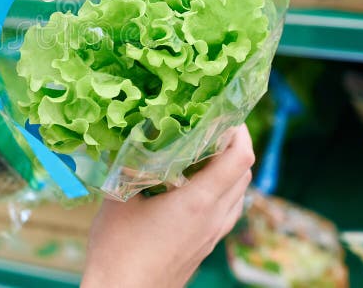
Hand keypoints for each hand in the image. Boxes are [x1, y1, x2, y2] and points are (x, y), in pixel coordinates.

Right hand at [82, 125, 253, 287]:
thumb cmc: (118, 250)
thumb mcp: (118, 199)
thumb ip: (130, 165)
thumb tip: (133, 136)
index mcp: (198, 202)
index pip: (240, 158)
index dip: (239, 131)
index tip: (224, 112)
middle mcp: (214, 217)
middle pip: (245, 173)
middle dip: (234, 144)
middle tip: (211, 125)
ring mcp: (213, 235)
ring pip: (239, 193)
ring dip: (230, 168)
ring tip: (205, 151)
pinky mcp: (205, 246)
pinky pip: (228, 210)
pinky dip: (223, 189)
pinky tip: (196, 185)